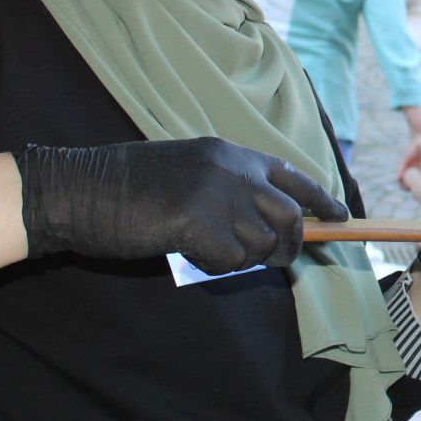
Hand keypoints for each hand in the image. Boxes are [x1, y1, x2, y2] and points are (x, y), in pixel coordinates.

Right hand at [14, 137, 347, 275]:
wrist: (79, 190)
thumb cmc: (126, 188)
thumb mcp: (188, 172)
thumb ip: (228, 188)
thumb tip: (266, 225)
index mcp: (229, 153)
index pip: (292, 175)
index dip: (322, 199)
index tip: (342, 218)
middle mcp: (231, 169)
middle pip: (289, 216)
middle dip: (292, 246)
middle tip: (282, 262)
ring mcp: (216, 194)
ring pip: (261, 244)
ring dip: (244, 258)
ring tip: (210, 250)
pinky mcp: (198, 223)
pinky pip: (231, 261)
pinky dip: (217, 267)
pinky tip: (190, 253)